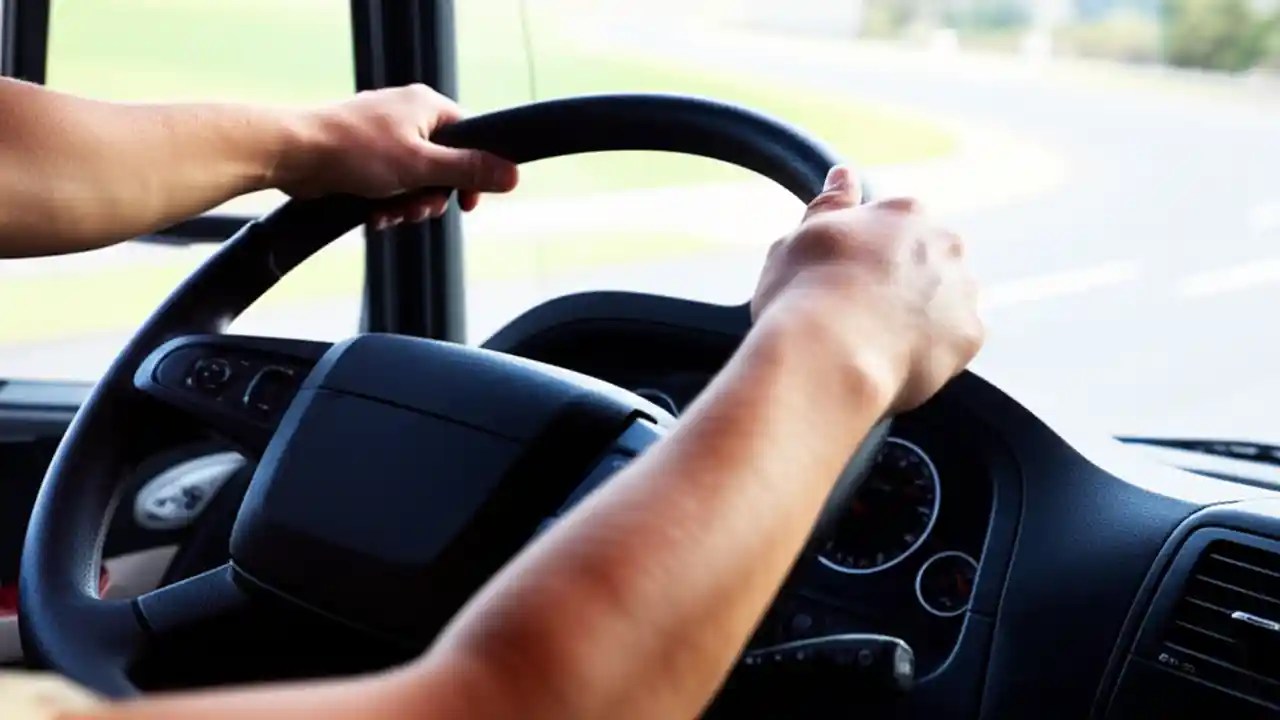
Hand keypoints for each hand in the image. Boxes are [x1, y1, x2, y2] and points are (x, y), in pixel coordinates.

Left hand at [273, 84, 518, 227]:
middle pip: (444, 167)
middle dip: (431, 197)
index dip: (472, 174)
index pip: (471, 139)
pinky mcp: (363, 158)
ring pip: (416, 182)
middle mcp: (408, 117)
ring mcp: (384, 137)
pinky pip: (390, 186)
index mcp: (427, 107)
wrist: (293, 154)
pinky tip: (372, 214)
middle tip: (415, 208)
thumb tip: (513, 175)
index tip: (466, 203)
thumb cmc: (354, 151)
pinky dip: (385, 204)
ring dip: (406, 206)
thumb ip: (469, 171)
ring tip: (388, 212)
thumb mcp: (422, 166)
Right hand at [750, 166, 982, 412]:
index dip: (868, 255)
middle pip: (929, 259)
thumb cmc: (805, 292)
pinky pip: (952, 342)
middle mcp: (945, 242)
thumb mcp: (802, 236)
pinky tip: (894, 360)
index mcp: (904, 211)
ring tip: (877, 341)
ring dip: (922, 314)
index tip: (846, 278)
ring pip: (946, 299)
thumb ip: (830, 205)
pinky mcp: (970, 335)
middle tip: (862, 312)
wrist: (829, 355)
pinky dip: (931, 351)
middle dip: (904, 280)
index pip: (896, 226)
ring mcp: (963, 289)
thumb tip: (843, 174)